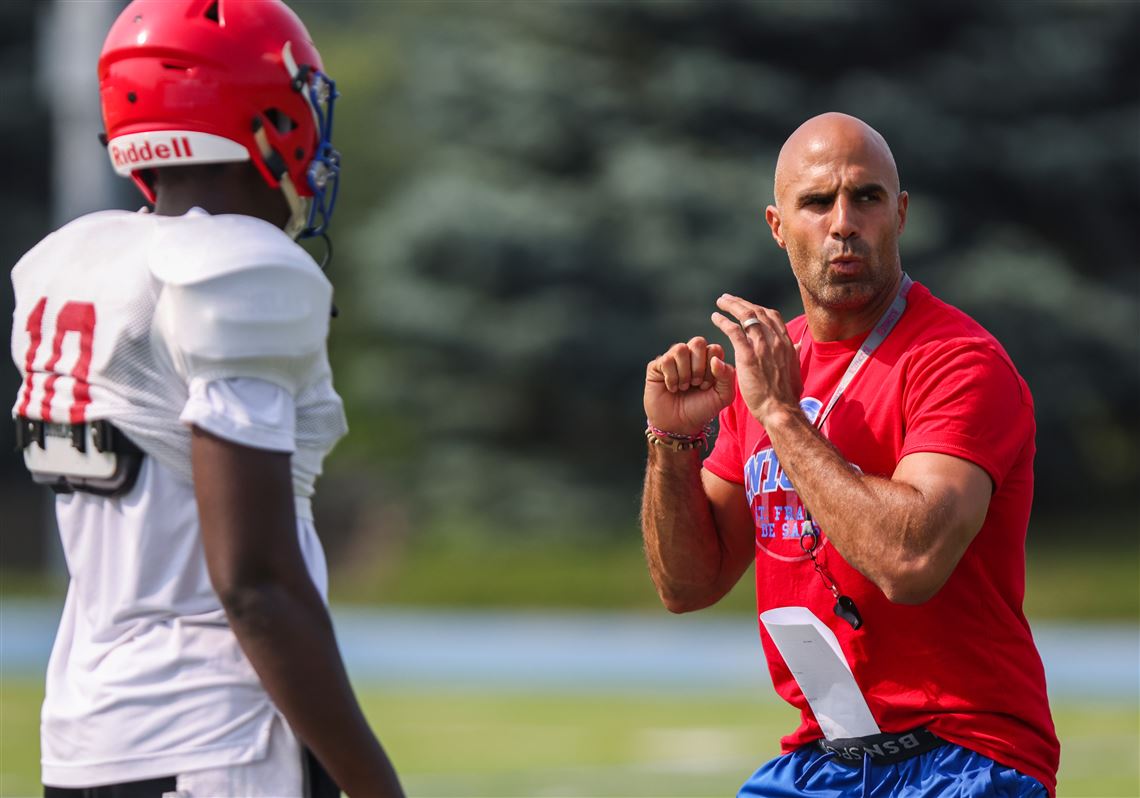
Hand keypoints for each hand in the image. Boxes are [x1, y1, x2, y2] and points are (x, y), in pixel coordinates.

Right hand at [644, 336, 735, 435]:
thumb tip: (716, 359)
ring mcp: (673, 359)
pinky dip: (671, 378)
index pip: (714, 349)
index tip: (707, 386)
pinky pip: (665, 360)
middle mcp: (691, 356)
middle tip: (695, 384)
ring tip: (683, 387)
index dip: (712, 368)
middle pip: (698, 342)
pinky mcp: (657, 366)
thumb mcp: (723, 396)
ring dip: (684, 373)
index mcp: (708, 360)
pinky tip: (672, 388)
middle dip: (698, 367)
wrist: (680, 425)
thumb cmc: (701, 409)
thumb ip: (728, 376)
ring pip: (680, 348)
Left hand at [711, 295, 802, 425]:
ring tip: (721, 302)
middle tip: (729, 299)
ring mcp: (762, 346)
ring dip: (732, 305)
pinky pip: (734, 330)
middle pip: (758, 311)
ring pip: (746, 315)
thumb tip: (796, 345)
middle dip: (742, 302)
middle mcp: (776, 340)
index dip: (758, 309)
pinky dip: (723, 321)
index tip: (747, 307)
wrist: (780, 410)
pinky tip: (715, 318)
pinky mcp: (748, 355)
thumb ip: (793, 355)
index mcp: (786, 343)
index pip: (772, 316)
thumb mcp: (795, 371)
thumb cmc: (786, 396)